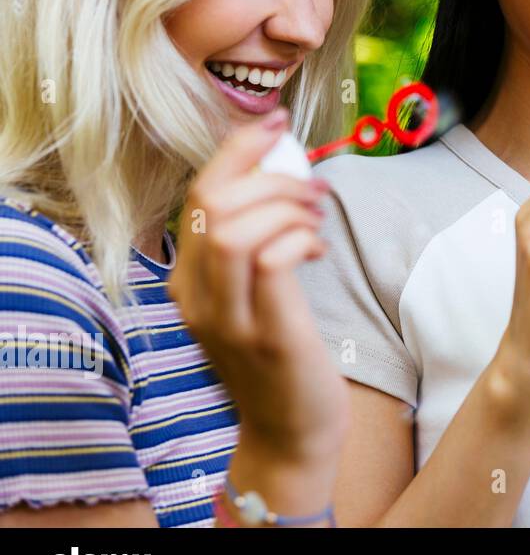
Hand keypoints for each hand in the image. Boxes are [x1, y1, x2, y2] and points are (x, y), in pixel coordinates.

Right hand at [170, 109, 347, 469]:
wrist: (290, 431)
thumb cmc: (282, 352)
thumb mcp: (255, 293)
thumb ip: (255, 241)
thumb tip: (283, 171)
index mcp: (188, 279)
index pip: (198, 194)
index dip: (237, 150)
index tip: (275, 124)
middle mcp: (196, 297)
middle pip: (211, 203)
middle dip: (270, 175)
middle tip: (313, 186)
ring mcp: (227, 319)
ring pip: (234, 229)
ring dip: (286, 205)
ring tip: (316, 218)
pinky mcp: (266, 336)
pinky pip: (269, 264)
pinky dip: (296, 238)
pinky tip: (317, 248)